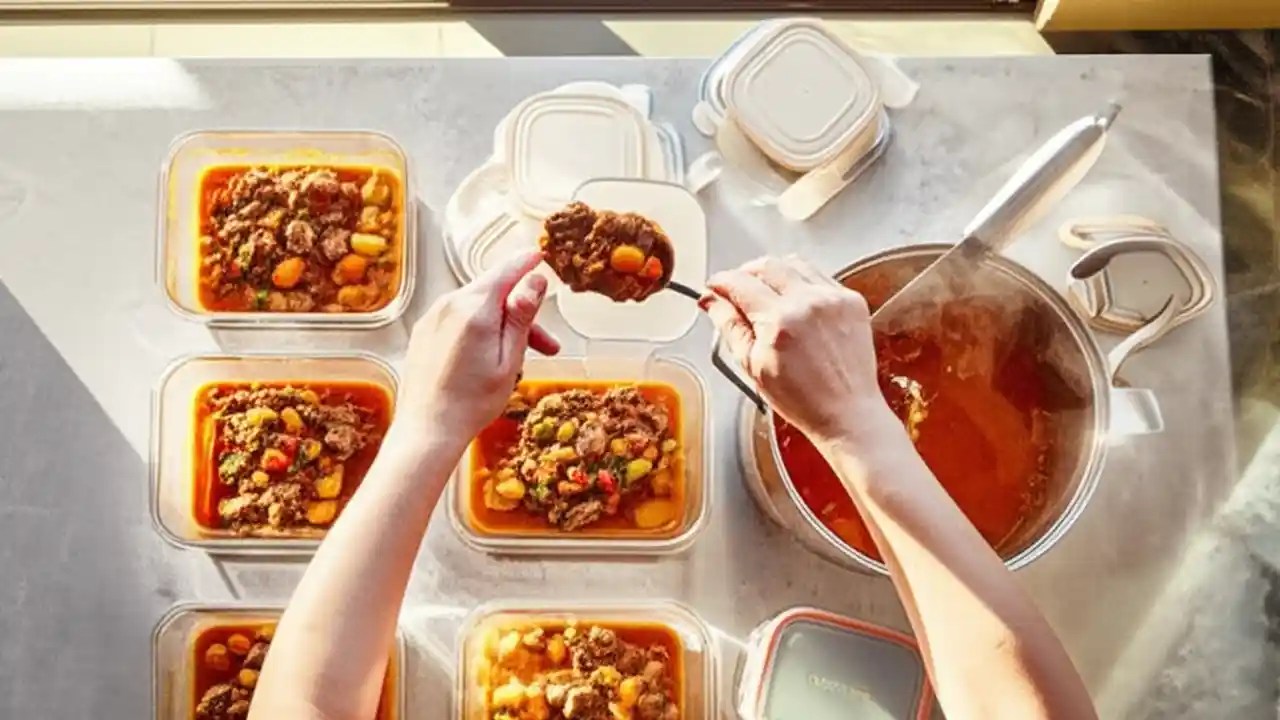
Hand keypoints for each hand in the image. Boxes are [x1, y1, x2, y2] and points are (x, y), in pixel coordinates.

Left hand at [394, 251, 559, 447]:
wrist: (427, 430)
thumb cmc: (472, 402)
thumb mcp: (510, 359)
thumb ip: (522, 315)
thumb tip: (534, 280)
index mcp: (475, 308)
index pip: (506, 270)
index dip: (526, 263)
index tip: (540, 257)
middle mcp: (450, 304)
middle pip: (493, 293)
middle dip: (521, 311)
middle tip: (547, 345)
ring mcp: (433, 317)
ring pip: (476, 308)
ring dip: (500, 324)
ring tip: (517, 360)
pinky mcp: (423, 332)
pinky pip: (457, 320)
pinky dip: (477, 330)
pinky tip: (485, 360)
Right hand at [701, 256, 897, 445]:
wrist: (847, 413)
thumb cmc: (802, 400)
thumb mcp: (752, 366)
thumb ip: (730, 326)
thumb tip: (711, 301)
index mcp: (779, 321)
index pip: (740, 283)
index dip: (721, 283)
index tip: (715, 288)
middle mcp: (808, 303)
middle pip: (766, 265)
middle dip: (745, 273)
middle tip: (737, 291)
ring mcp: (833, 299)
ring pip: (794, 263)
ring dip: (774, 273)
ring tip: (767, 295)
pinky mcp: (852, 300)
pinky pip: (819, 276)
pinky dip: (801, 282)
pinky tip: (796, 303)